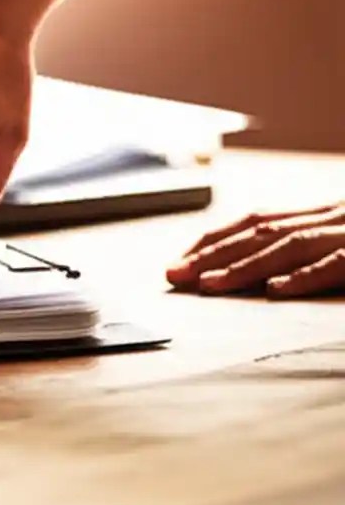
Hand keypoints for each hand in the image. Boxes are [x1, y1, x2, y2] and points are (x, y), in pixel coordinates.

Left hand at [167, 203, 344, 296]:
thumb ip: (315, 247)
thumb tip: (269, 272)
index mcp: (326, 214)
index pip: (258, 222)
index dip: (216, 240)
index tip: (182, 260)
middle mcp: (334, 218)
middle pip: (262, 232)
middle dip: (213, 253)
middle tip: (175, 273)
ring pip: (289, 245)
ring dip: (244, 265)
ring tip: (207, 283)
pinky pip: (337, 263)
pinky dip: (303, 276)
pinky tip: (274, 289)